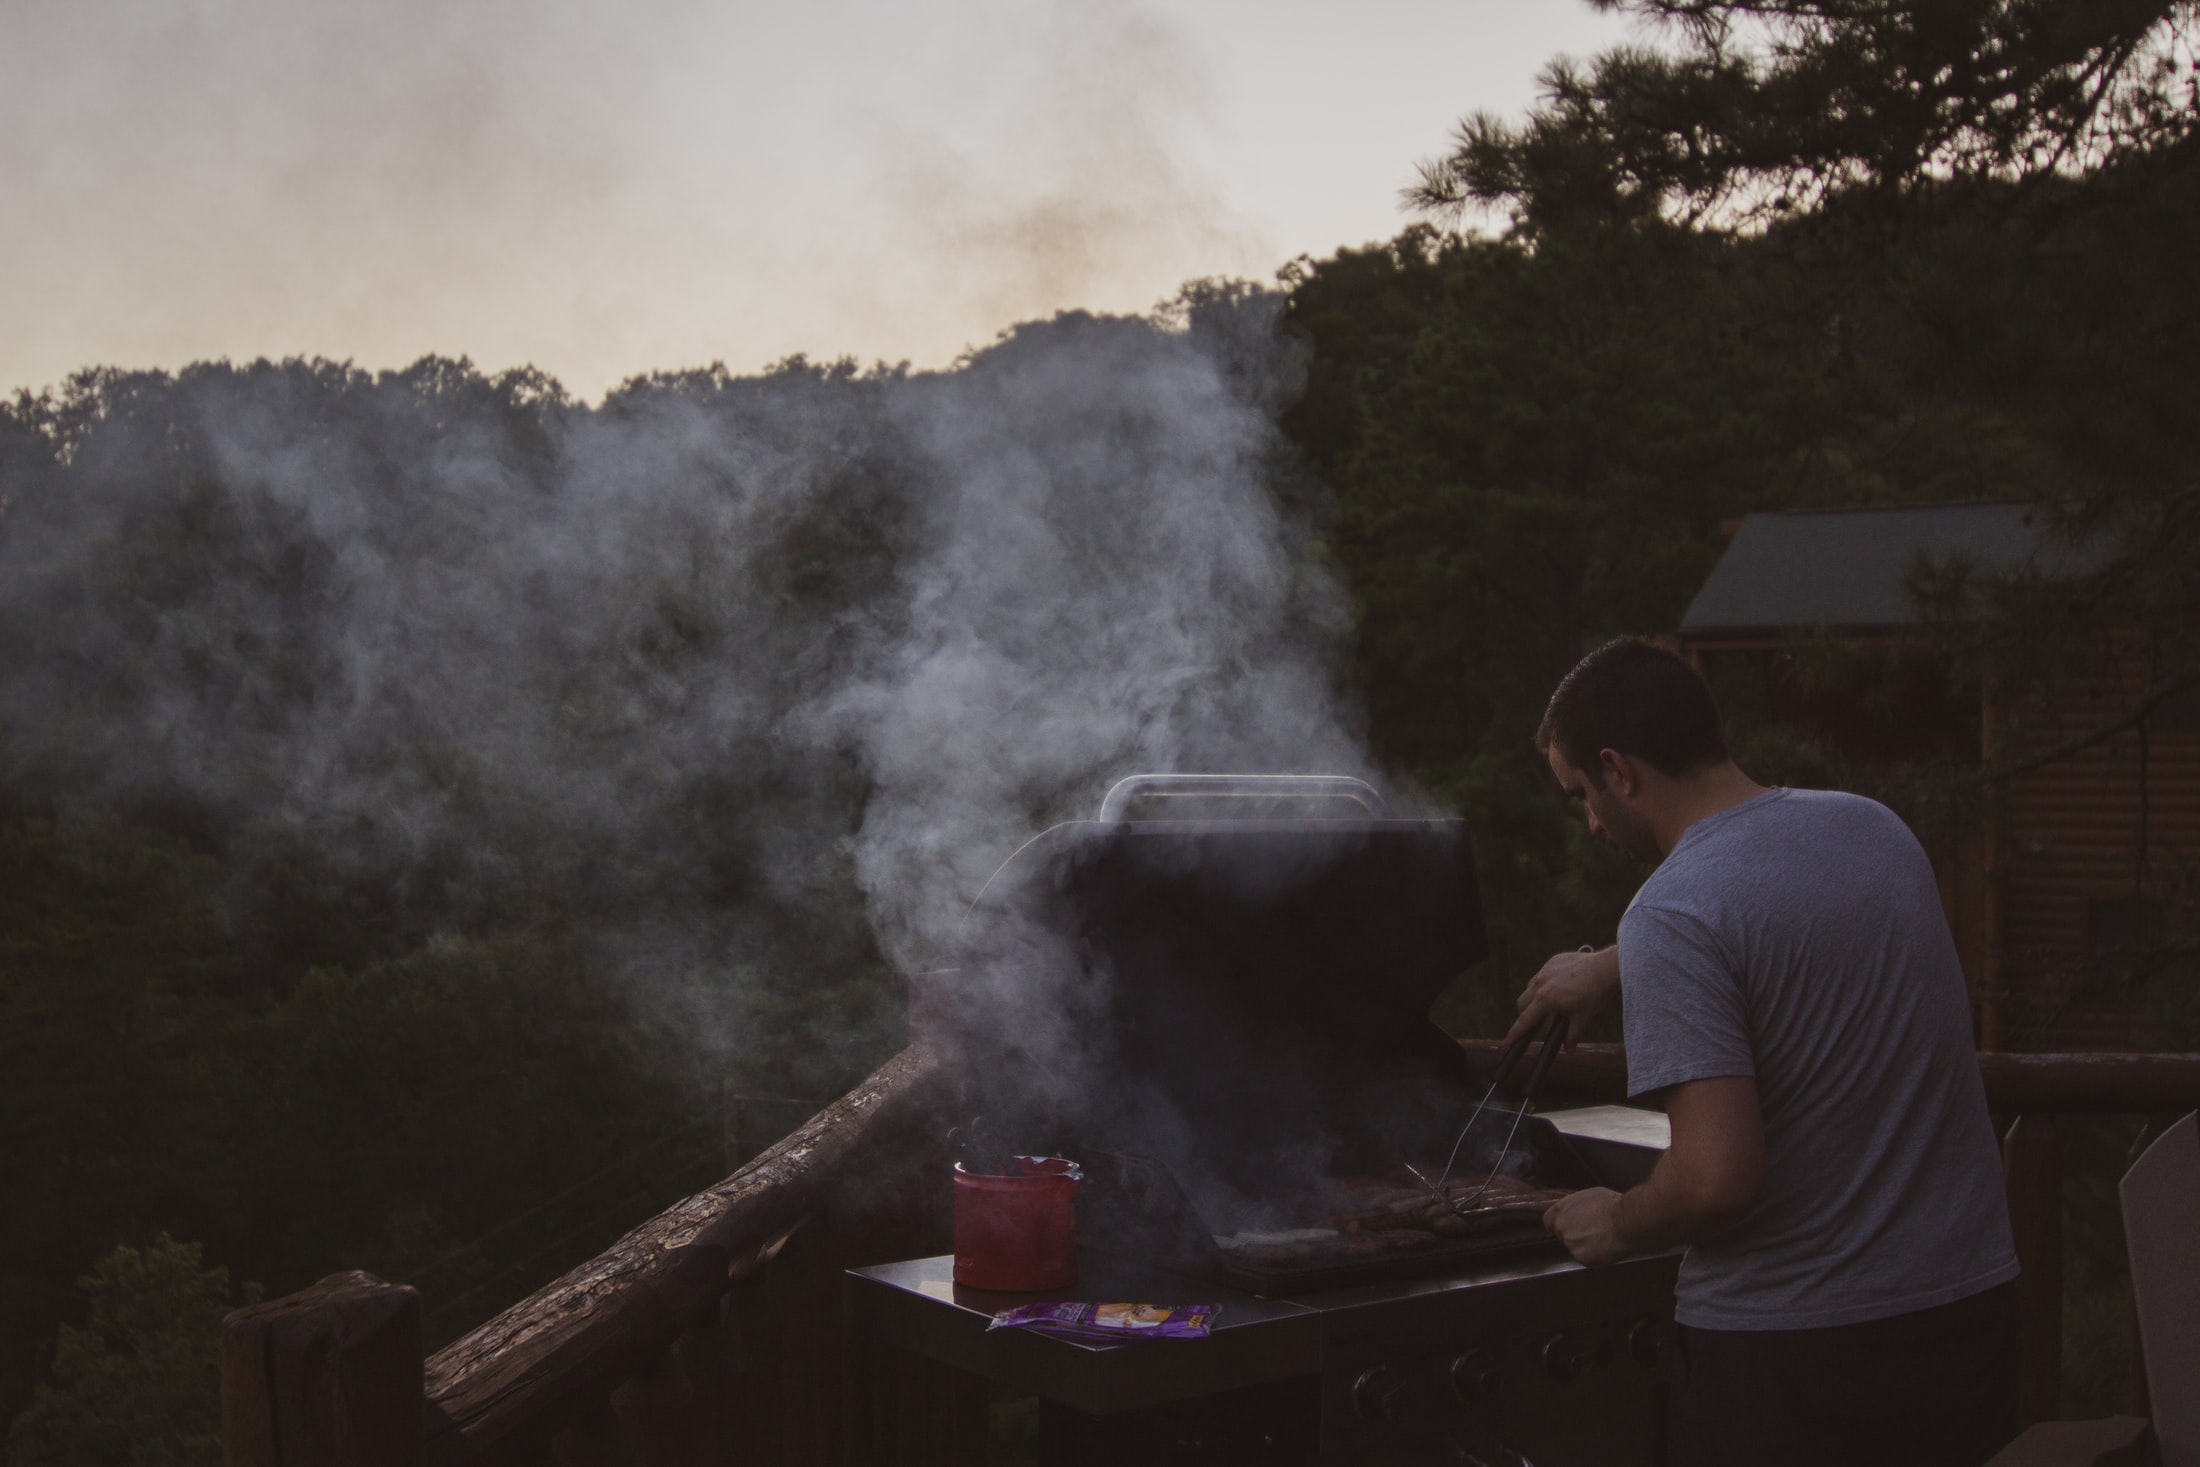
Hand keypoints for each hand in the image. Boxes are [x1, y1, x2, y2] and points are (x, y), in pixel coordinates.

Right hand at [1505, 945, 1619, 1045]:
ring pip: (1531, 987)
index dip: (1514, 1033)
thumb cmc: (1596, 994)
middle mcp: (1540, 984)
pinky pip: (1543, 975)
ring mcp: (1546, 970)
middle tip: (1535, 1025)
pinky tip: (1561, 988)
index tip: (1505, 1043)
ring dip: (1534, 999)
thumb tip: (1568, 1050)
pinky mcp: (1553, 961)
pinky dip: (1545, 985)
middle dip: (1525, 1015)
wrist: (1607, 968)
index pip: (1525, 1021)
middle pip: (1522, 1003)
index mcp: (1545, 1000)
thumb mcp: (1583, 1018)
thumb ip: (1572, 1035)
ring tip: (1551, 1006)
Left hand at [1543, 1187, 1628, 1265]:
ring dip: (1585, 1246)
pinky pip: (1586, 1259)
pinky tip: (1605, 1246)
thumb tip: (1576, 1210)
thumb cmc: (1612, 1205)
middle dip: (1574, 1235)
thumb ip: (1575, 1206)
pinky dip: (1595, 1256)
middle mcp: (1561, 1227)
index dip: (1559, 1224)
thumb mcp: (1587, 1197)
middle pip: (1562, 1235)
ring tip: (1602, 1238)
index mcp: (1560, 1210)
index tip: (1568, 1226)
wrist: (1625, 1221)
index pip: (1548, 1221)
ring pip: (1575, 1248)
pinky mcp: (1582, 1258)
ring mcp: (1570, 1244)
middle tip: (1591, 1232)